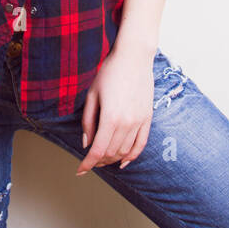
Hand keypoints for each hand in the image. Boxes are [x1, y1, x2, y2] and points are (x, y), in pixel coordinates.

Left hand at [76, 43, 154, 175]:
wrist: (134, 57)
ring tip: (103, 159)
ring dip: (112, 159)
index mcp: (111, 117)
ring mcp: (139, 121)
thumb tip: (86, 143)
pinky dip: (132, 156)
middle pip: (111, 153)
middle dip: (98, 161)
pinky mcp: (148, 118)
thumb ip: (88, 121)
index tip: (80, 170)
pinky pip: (141, 144)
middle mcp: (127, 123)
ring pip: (125, 151)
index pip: (98, 150)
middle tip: (89, 161)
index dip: (88, 163)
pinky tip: (123, 161)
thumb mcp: (92, 95)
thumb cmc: (110, 72)